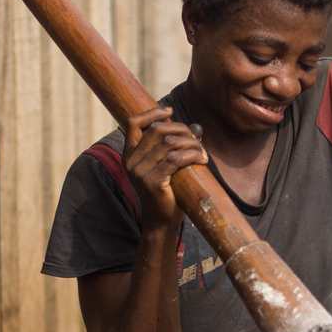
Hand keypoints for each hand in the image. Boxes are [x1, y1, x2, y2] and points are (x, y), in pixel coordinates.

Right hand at [122, 107, 206, 227]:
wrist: (162, 221)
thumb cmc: (167, 191)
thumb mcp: (168, 164)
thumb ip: (177, 144)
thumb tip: (197, 126)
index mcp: (129, 154)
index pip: (133, 123)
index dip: (151, 113)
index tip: (170, 111)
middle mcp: (130, 161)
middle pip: (157, 129)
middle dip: (181, 129)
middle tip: (196, 139)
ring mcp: (139, 172)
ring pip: (169, 143)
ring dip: (191, 143)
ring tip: (202, 152)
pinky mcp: (152, 181)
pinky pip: (175, 159)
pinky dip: (192, 155)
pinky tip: (202, 160)